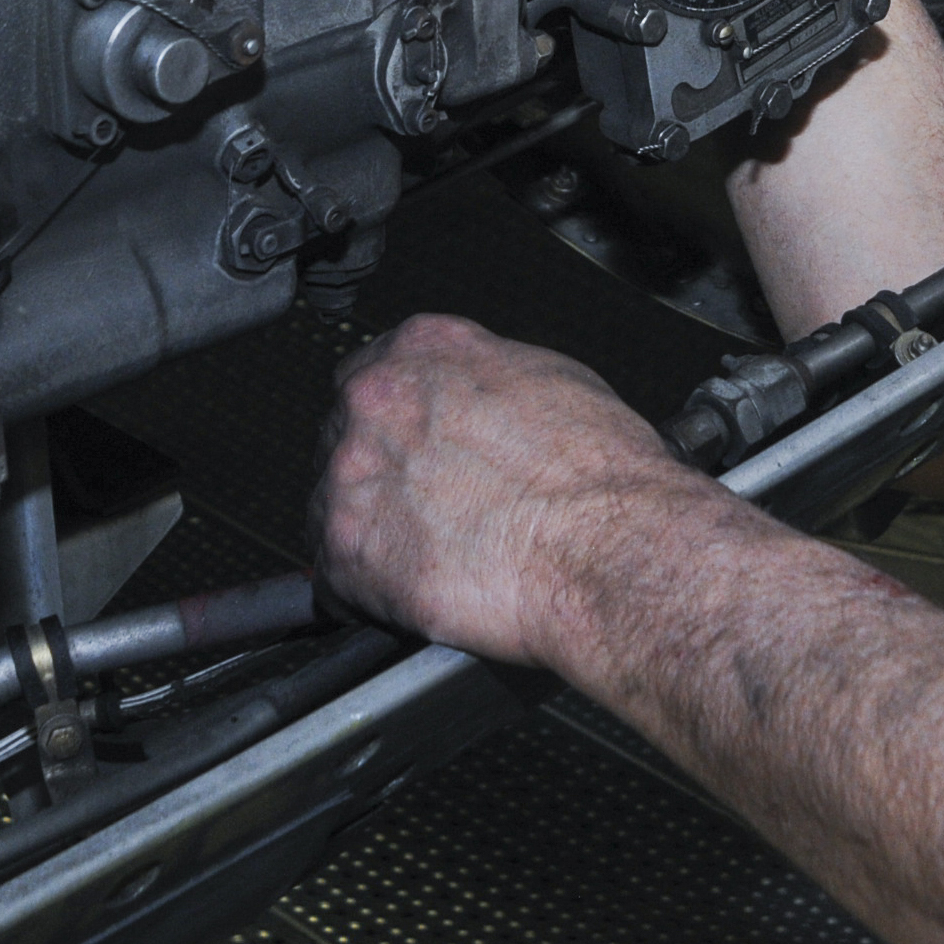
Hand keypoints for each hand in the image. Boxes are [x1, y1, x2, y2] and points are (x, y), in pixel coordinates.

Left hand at [310, 314, 716, 667]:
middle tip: (439, 505)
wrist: (606, 544)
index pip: (374, 374)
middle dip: (384, 474)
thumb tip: (472, 402)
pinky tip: (426, 586)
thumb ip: (483, 380)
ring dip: (376, 533)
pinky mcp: (344, 553)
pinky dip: (371, 593)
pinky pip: (337, 580)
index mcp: (424, 349)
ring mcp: (350, 476)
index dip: (399, 420)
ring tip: (442, 552)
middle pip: (346, 438)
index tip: (413, 444)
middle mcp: (375, 401)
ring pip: (337, 508)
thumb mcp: (552, 378)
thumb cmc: (599, 472)